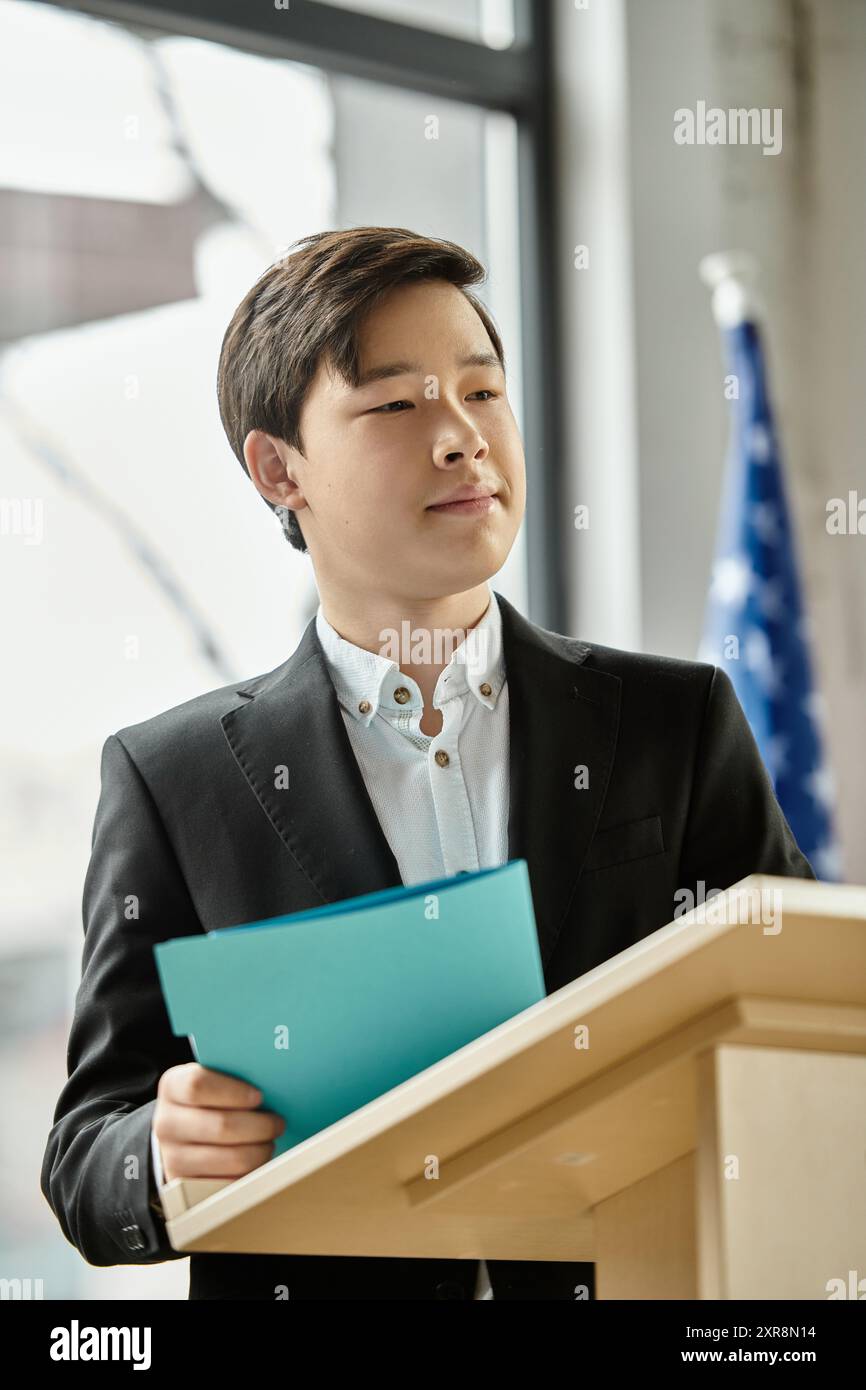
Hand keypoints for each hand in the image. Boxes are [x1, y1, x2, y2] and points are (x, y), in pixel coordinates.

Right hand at [154, 1062, 284, 1181]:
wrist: (180, 1133)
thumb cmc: (207, 1101)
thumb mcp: (211, 1080)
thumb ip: (232, 1076)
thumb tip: (272, 1081)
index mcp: (173, 1087)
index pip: (198, 1085)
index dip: (234, 1091)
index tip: (259, 1096)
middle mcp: (167, 1123)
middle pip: (222, 1125)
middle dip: (260, 1126)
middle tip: (277, 1123)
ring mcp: (174, 1158)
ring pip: (232, 1158)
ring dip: (260, 1151)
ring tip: (269, 1142)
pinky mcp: (188, 1186)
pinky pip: (231, 1183)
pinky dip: (250, 1173)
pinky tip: (256, 1161)